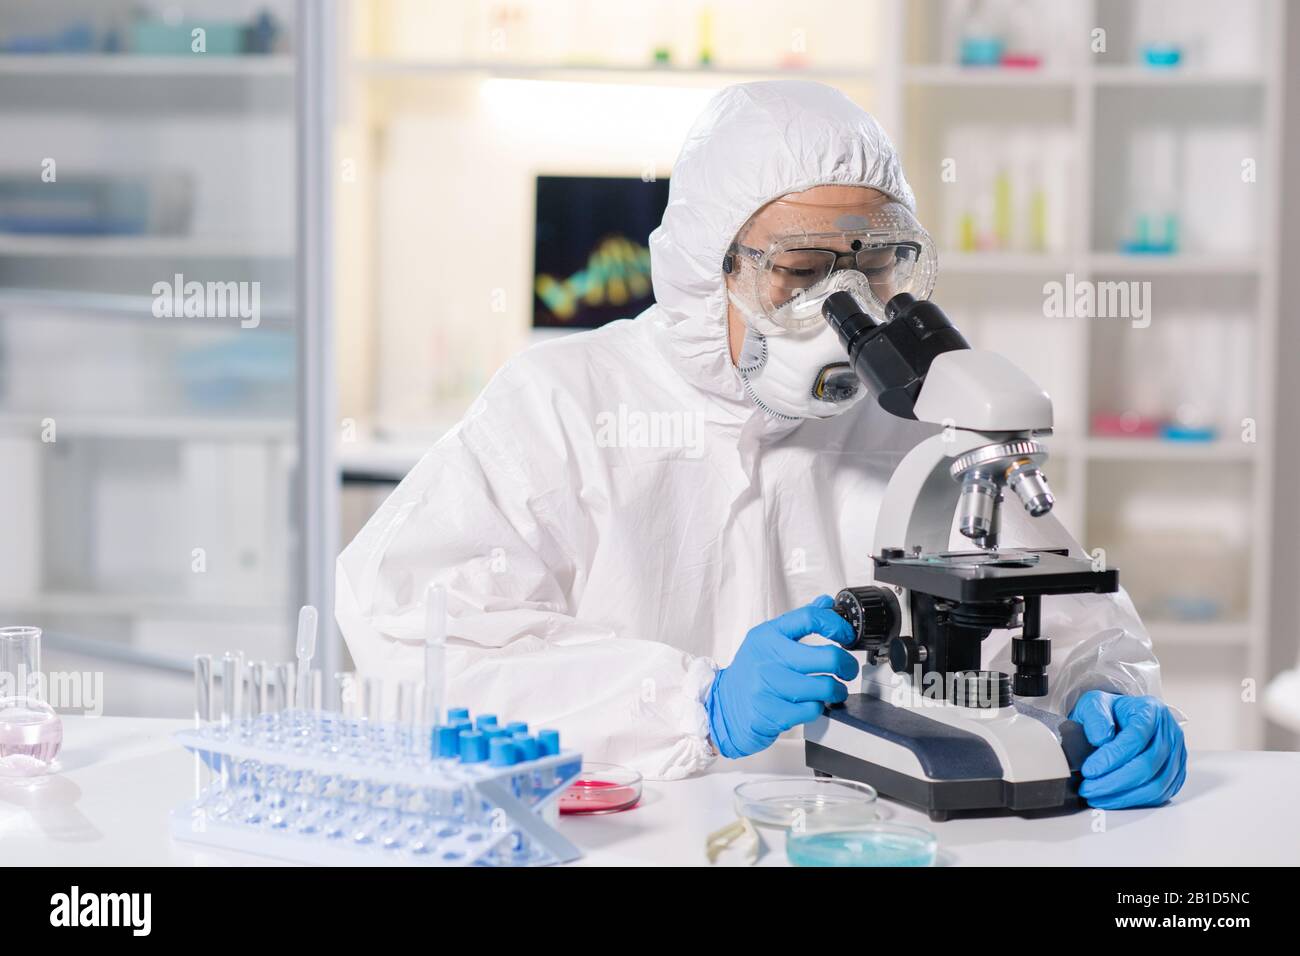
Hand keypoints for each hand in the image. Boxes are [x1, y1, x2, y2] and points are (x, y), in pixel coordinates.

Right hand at [707, 595, 859, 758]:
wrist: (723, 706)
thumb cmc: (751, 672)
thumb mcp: (768, 640)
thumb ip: (798, 622)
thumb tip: (825, 602)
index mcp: (768, 635)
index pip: (809, 618)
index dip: (836, 625)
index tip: (846, 635)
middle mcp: (767, 658)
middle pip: (827, 657)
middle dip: (846, 665)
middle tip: (847, 669)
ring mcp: (769, 687)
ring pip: (824, 687)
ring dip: (836, 690)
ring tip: (832, 690)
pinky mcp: (773, 713)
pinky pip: (812, 709)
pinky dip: (818, 708)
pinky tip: (810, 704)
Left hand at [1069, 690, 1186, 808]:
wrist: (1123, 718)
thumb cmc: (1111, 712)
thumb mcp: (1095, 703)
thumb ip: (1095, 717)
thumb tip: (1101, 739)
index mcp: (1151, 711)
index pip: (1135, 738)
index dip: (1111, 758)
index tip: (1089, 770)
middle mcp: (1169, 732)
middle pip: (1147, 765)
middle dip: (1114, 782)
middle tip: (1088, 788)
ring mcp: (1177, 755)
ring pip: (1156, 785)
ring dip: (1124, 796)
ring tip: (1097, 796)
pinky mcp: (1176, 773)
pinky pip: (1161, 794)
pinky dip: (1135, 800)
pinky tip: (1114, 798)